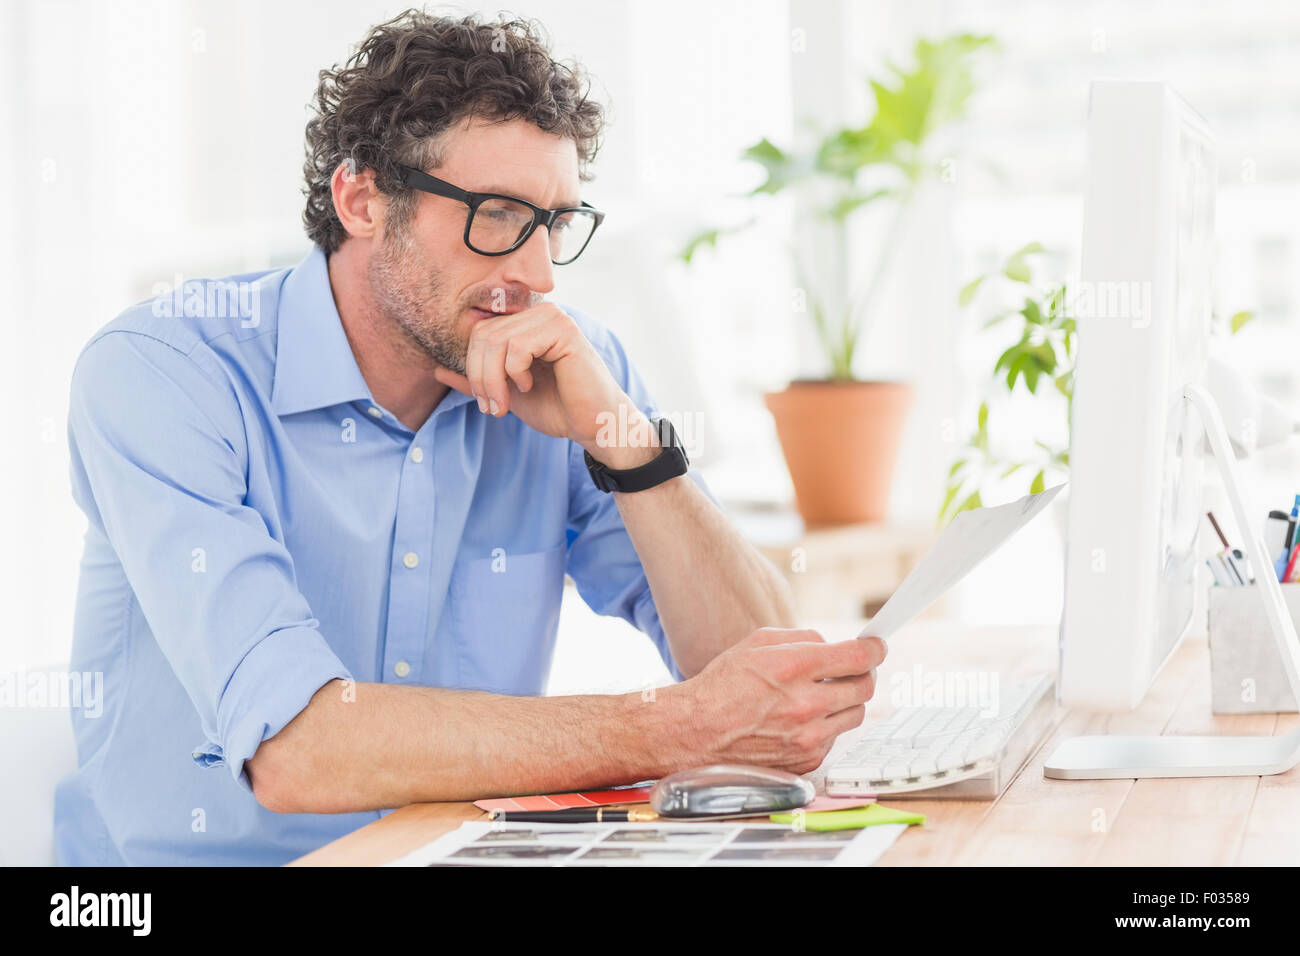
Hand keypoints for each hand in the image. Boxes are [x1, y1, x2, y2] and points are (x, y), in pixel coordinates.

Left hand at [432, 302, 658, 469]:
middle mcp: (539, 313)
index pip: (479, 332)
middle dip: (480, 377)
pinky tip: (530, 385)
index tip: (486, 401)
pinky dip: (515, 373)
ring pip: (496, 341)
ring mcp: (553, 318)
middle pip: (483, 335)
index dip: (472, 369)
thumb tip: (436, 369)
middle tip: (492, 406)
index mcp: (527, 323)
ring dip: (493, 380)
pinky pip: (517, 346)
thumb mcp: (507, 394)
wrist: (593, 426)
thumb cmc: (557, 408)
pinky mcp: (564, 330)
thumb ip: (476, 379)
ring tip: (505, 403)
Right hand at [664, 627, 887, 774]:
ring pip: (855, 714)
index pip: (859, 657)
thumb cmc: (724, 685)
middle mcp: (806, 704)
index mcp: (794, 668)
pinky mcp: (807, 760)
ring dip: (846, 701)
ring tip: (822, 695)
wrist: (696, 732)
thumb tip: (835, 646)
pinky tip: (801, 719)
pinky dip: (826, 726)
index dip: (875, 649)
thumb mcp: (758, 643)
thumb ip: (803, 639)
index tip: (877, 646)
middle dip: (865, 674)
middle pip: (865, 687)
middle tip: (854, 669)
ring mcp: (808, 737)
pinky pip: (834, 737)